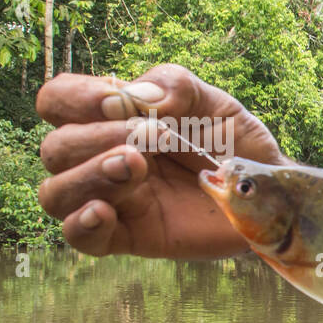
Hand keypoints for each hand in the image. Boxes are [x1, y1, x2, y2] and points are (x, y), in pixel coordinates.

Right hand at [36, 65, 283, 257]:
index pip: (58, 100)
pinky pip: (79, 237)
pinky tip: (103, 211)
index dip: (76, 98)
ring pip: (56, 193)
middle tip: (153, 139)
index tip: (120, 102)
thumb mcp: (212, 102)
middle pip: (56, 148)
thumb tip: (135, 97)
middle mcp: (99, 157)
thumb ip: (174, 86)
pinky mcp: (127, 235)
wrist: (267, 188)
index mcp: (110, 119)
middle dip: (97, 138)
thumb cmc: (233, 142)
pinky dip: (82, 224)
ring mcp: (111, 198)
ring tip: (135, 167)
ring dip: (89, 176)